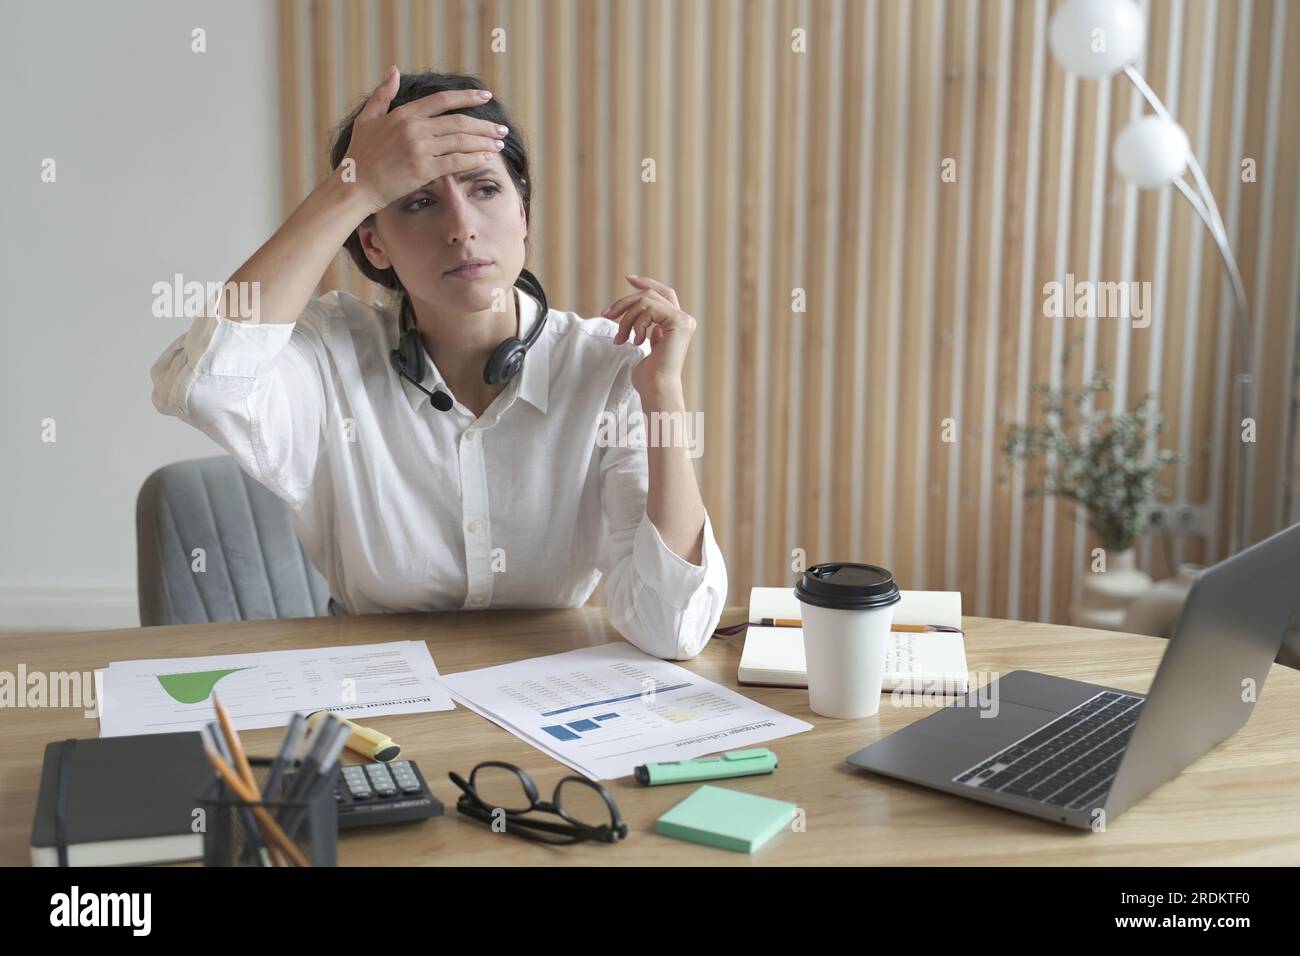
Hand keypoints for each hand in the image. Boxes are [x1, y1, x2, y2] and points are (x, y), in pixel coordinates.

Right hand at [344, 68, 509, 214]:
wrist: (356, 185)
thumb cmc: (361, 154)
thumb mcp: (368, 118)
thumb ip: (382, 94)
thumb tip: (393, 70)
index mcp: (404, 114)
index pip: (443, 100)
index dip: (467, 97)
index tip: (486, 97)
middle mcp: (414, 128)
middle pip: (459, 122)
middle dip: (484, 125)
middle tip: (501, 129)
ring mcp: (420, 149)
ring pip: (461, 141)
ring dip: (484, 142)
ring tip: (499, 143)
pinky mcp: (424, 169)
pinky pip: (456, 162)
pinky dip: (474, 159)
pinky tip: (486, 158)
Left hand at [602, 275, 696, 398]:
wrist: (657, 389)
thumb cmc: (648, 375)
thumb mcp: (642, 343)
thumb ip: (642, 325)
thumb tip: (630, 310)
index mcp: (677, 324)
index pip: (663, 293)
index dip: (646, 283)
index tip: (628, 278)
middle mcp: (684, 319)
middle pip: (649, 295)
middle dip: (624, 303)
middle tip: (606, 314)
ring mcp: (684, 319)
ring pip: (646, 301)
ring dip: (626, 319)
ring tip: (621, 339)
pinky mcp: (679, 321)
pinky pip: (649, 309)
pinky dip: (636, 324)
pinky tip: (636, 341)